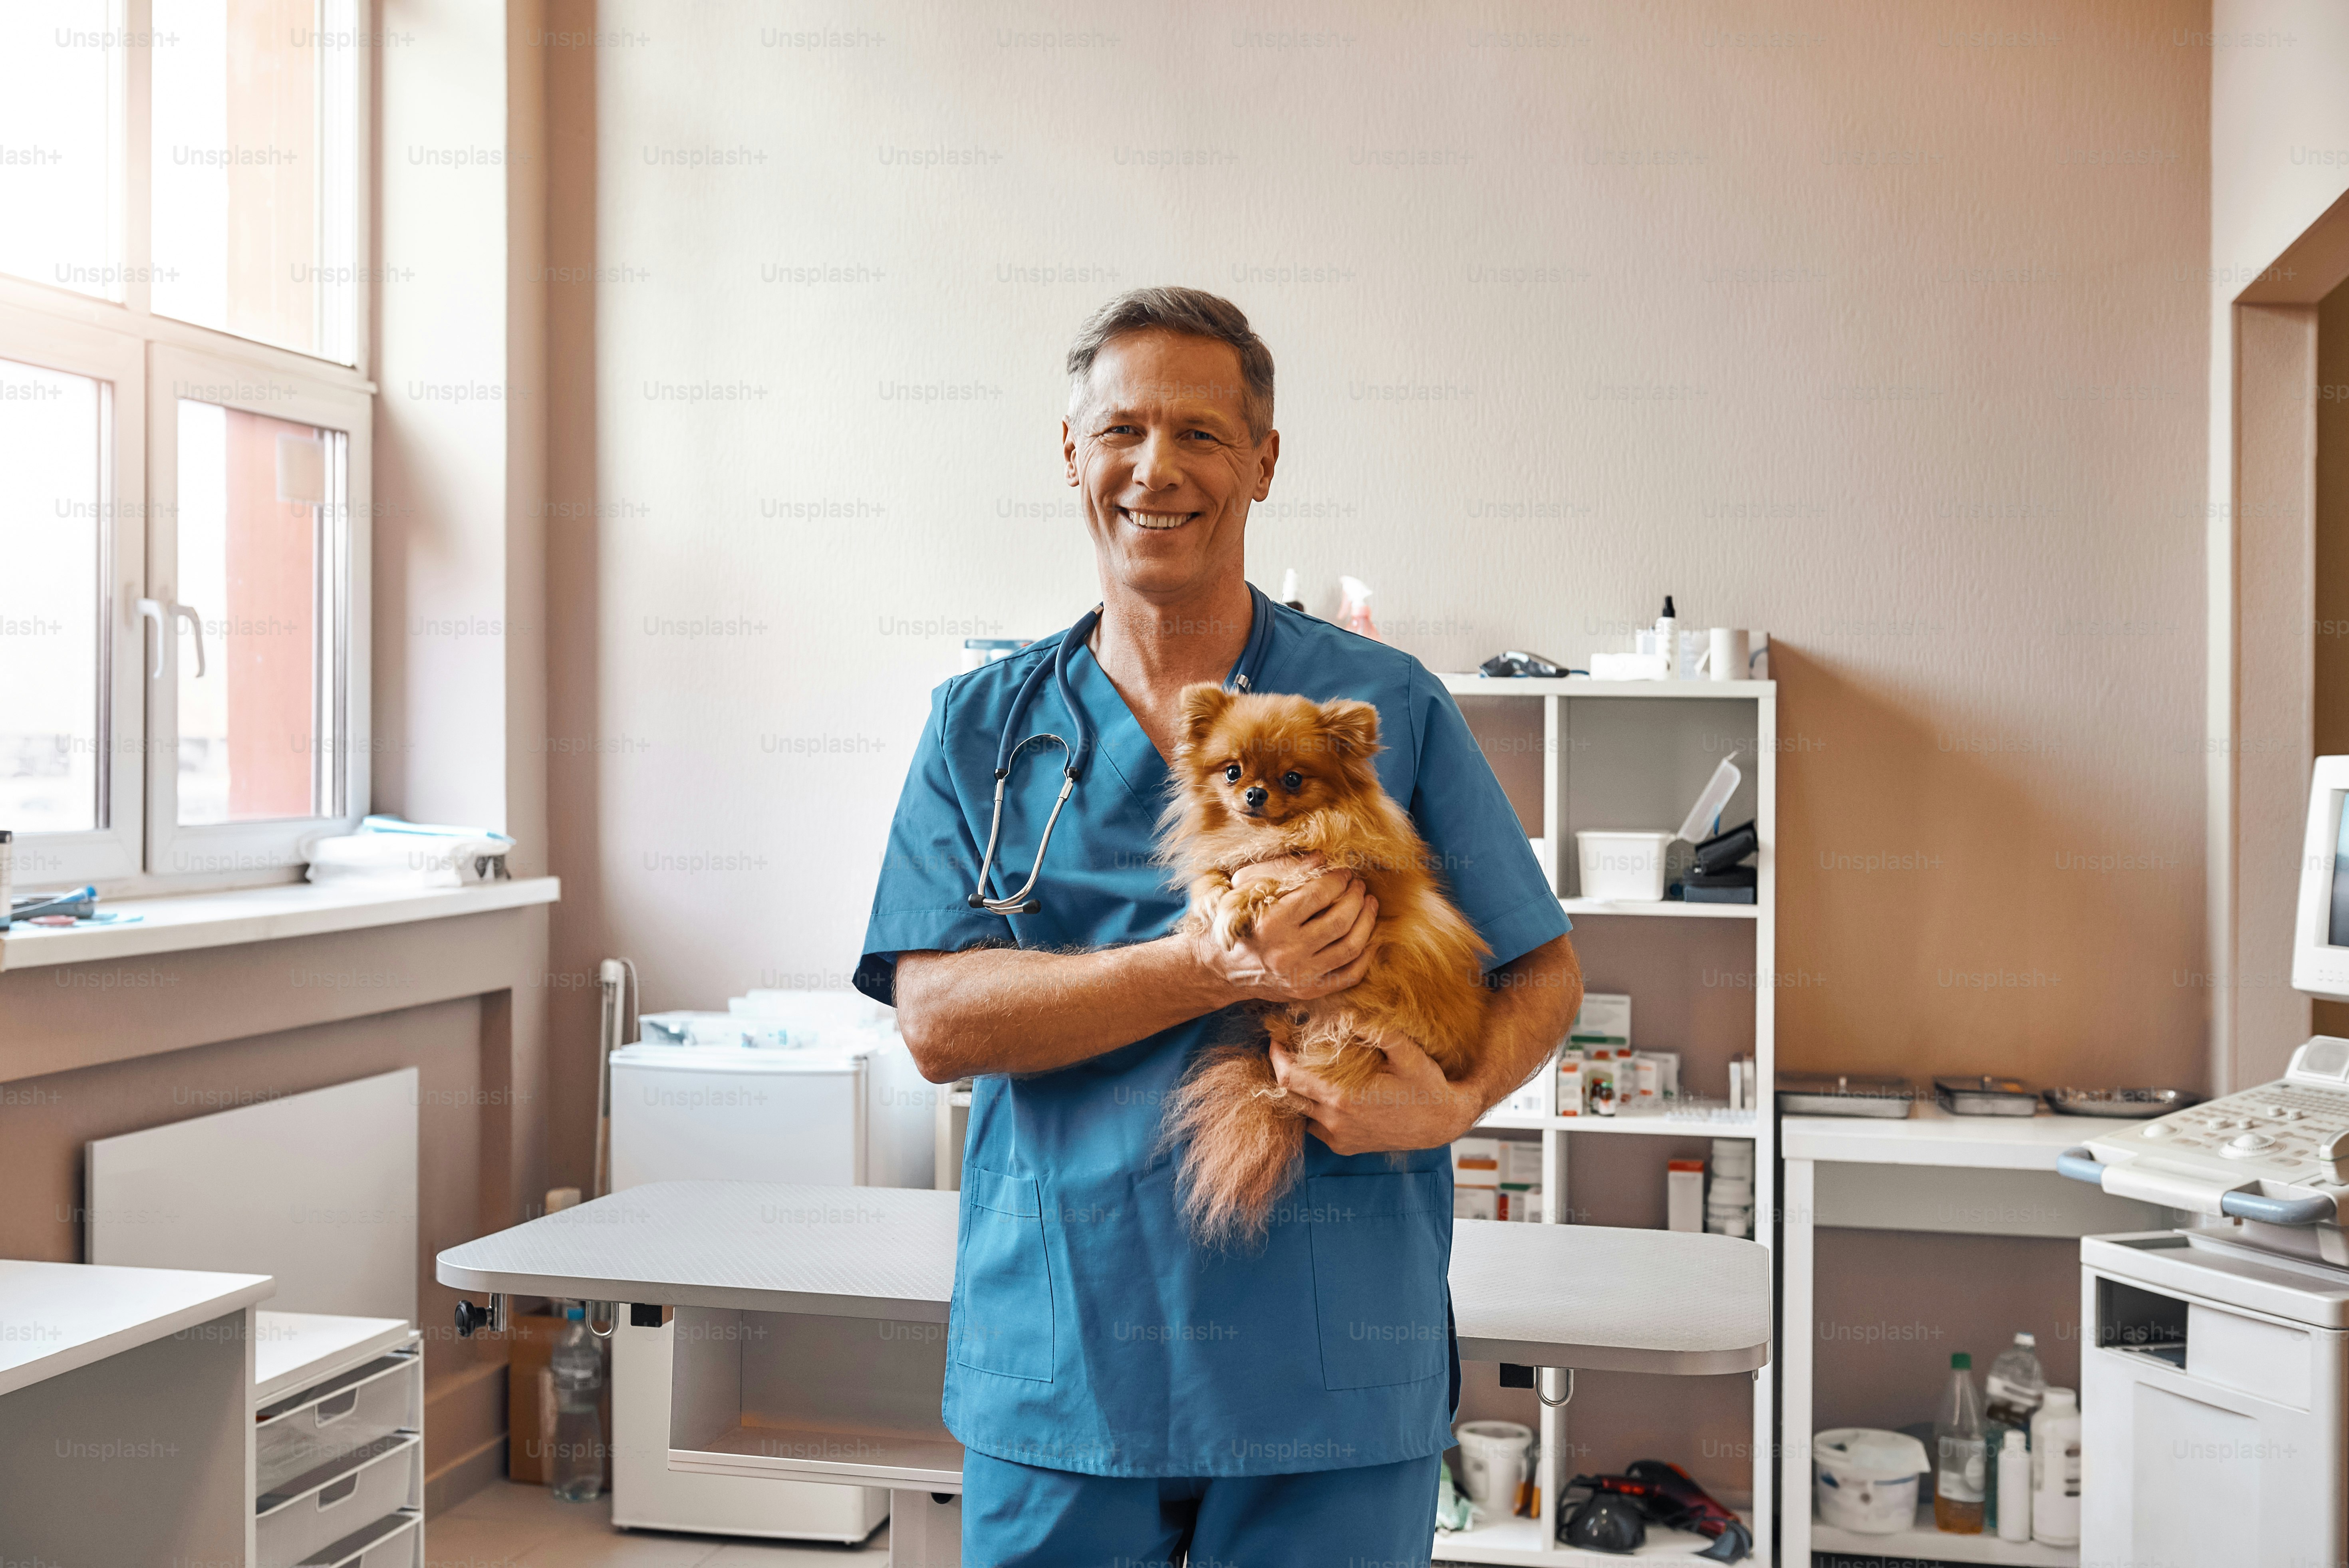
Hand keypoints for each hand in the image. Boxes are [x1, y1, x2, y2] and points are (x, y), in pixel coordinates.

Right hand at [1188, 854, 1377, 1002]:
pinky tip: (1370, 935)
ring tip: (1369, 903)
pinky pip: (1350, 974)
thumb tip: (1321, 858)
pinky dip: (1366, 954)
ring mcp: (1300, 976)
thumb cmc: (1235, 919)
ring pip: (1350, 947)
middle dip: (1355, 897)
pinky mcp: (1309, 991)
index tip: (1344, 871)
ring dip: (1367, 921)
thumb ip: (1282, 869)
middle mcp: (1286, 952)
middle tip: (1358, 884)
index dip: (1337, 879)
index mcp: (1270, 923)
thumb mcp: (1246, 887)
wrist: (1221, 967)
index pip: (1318, 895)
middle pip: (1339, 921)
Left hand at [1271, 1029, 1482, 1155]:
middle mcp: (1335, 1121)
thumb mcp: (1408, 1054)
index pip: (1289, 1077)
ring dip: (1299, 1091)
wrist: (1443, 1124)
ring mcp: (1339, 1137)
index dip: (1276, 1056)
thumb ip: (1377, 1031)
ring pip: (1301, 1112)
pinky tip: (1326, 1092)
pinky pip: (1316, 1127)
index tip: (1277, 1038)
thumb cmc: (1426, 1086)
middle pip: (1288, 1095)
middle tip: (1285, 1048)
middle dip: (1282, 1070)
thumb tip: (1346, 1013)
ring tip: (1306, 1068)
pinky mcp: (1345, 1146)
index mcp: (1343, 1098)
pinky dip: (1314, 1109)